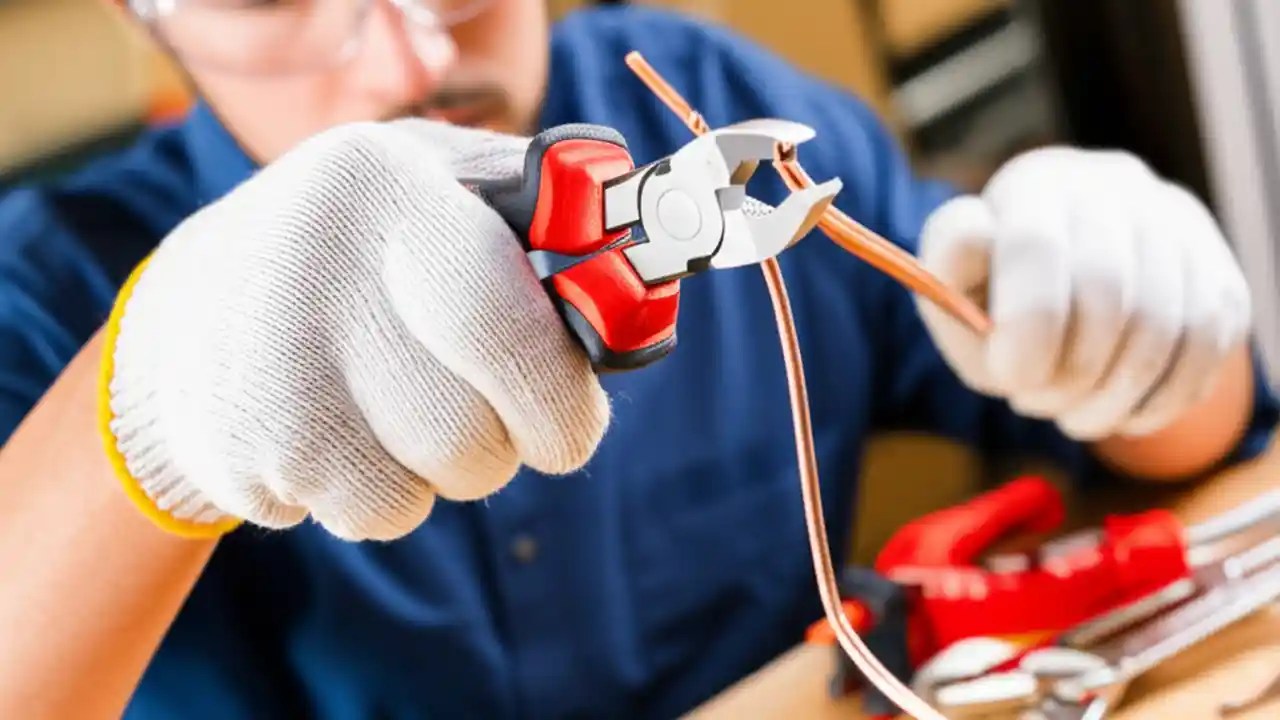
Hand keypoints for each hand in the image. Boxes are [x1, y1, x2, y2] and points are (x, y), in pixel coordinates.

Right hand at [103, 119, 609, 540]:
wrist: (192, 308)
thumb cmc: (367, 252)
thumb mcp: (443, 188)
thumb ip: (546, 221)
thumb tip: (636, 277)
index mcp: (388, 185)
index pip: (501, 320)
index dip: (557, 393)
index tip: (574, 418)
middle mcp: (313, 266)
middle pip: (468, 437)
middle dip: (506, 447)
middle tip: (493, 420)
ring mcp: (264, 366)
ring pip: (419, 494)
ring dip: (435, 472)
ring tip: (392, 407)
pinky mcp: (235, 450)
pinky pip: (367, 516)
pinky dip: (376, 495)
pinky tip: (334, 433)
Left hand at [916, 147, 1251, 440]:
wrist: (1064, 299)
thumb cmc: (995, 300)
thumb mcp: (951, 292)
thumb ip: (947, 274)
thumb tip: (976, 240)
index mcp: (1036, 185)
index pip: (1038, 244)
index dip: (1028, 323)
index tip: (1010, 378)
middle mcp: (1114, 188)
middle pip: (1108, 288)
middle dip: (1068, 370)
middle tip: (1034, 402)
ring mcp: (1177, 228)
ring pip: (1164, 325)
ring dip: (1111, 395)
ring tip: (1071, 415)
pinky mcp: (1217, 275)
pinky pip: (1206, 349)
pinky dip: (1159, 400)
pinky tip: (1118, 413)